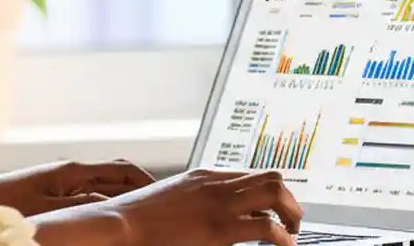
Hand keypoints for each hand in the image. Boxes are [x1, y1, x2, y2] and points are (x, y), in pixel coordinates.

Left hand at [0, 160, 156, 215]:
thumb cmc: (7, 205)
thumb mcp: (53, 209)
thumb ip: (86, 206)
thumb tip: (118, 206)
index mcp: (75, 171)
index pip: (125, 170)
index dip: (148, 183)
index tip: (166, 197)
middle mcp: (70, 174)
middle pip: (115, 180)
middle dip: (138, 193)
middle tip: (157, 212)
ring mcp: (60, 184)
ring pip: (101, 192)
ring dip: (119, 203)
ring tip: (135, 221)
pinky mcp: (49, 197)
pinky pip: (85, 201)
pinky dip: (100, 210)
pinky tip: (102, 227)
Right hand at [104, 169, 303, 245]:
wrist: (119, 224)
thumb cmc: (137, 218)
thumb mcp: (169, 201)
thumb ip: (192, 201)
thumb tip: (203, 215)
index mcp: (204, 175)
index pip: (251, 174)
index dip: (269, 191)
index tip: (275, 207)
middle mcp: (217, 183)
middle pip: (270, 176)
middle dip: (288, 198)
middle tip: (293, 220)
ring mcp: (220, 203)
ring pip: (275, 191)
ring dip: (291, 211)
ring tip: (293, 231)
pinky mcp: (220, 228)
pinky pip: (266, 225)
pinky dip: (283, 236)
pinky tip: (284, 245)